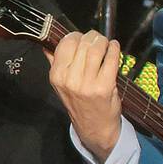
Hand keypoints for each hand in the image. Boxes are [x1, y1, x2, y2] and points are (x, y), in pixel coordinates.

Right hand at [48, 30, 122, 163]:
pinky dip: (114, 49)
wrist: (94, 127)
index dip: (76, 36)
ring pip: (96, 48)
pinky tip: (114, 49)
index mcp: (56, 76)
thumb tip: (48, 45)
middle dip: (92, 37)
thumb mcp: (60, 85)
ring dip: (103, 41)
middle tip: (97, 40)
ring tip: (106, 44)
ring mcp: (87, 84)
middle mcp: (70, 79)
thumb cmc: (79, 103)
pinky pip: (111, 58)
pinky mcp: (104, 86)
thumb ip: (54, 63)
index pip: (65, 43)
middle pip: (82, 43)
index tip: (82, 39)